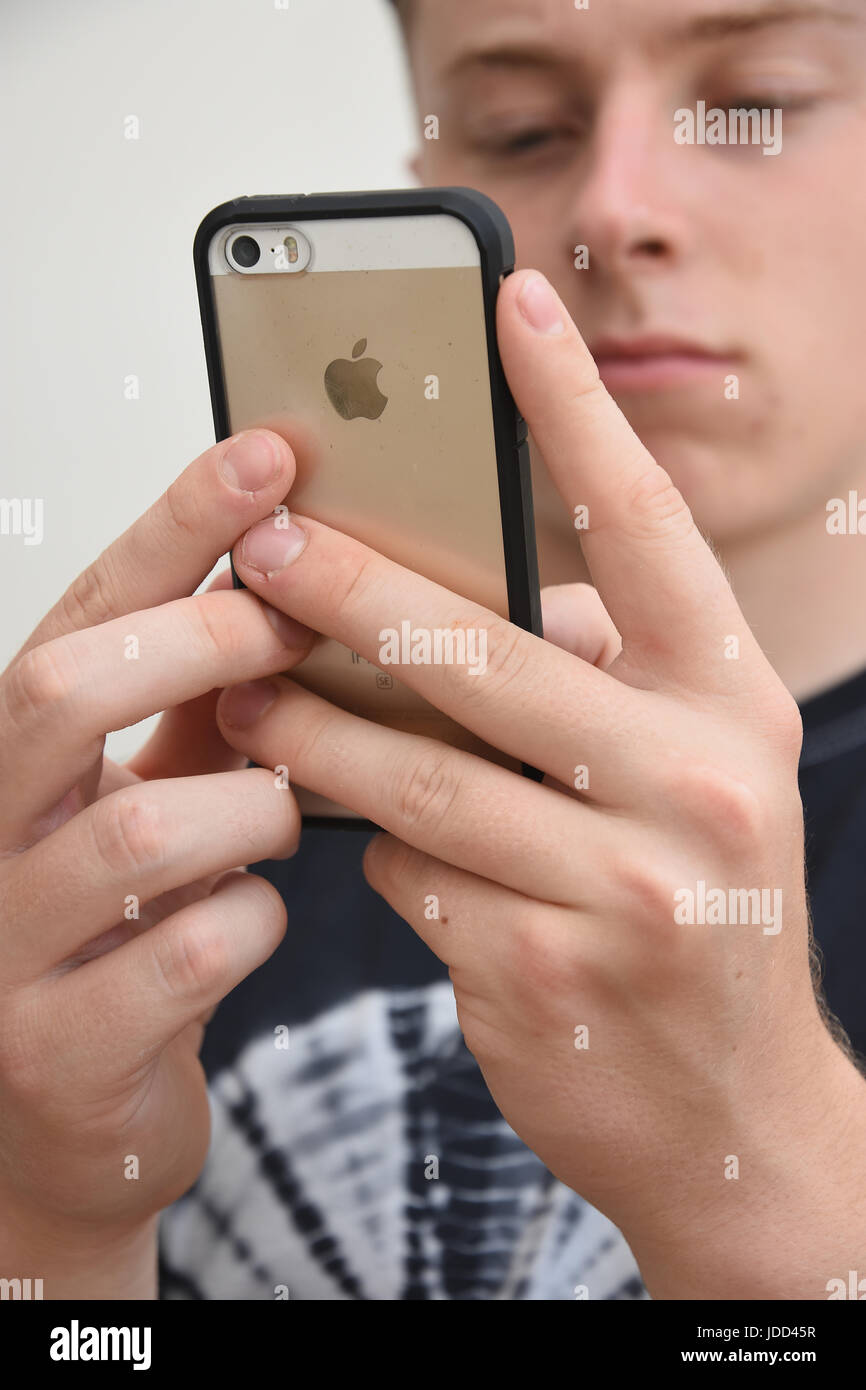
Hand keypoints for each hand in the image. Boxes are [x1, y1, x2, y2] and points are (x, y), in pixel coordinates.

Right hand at [0, 430, 312, 1296]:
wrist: (65, 1116)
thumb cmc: (134, 925)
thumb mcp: (161, 794)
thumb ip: (216, 705)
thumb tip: (351, 597)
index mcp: (18, 749)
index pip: (87, 605)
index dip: (177, 523)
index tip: (271, 452)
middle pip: (58, 686)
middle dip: (200, 644)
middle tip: (288, 638)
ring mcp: (5, 943)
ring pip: (138, 829)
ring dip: (249, 809)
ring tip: (278, 814)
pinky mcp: (57, 1049)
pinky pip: (182, 955)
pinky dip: (251, 923)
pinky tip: (254, 918)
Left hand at [217, 271, 865, 1298]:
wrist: (735, 1110)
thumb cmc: (697, 912)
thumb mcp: (691, 778)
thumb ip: (602, 684)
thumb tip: (470, 598)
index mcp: (733, 704)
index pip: (648, 527)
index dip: (575, 408)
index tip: (507, 303)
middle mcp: (698, 780)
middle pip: (490, 651)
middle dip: (356, 592)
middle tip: (264, 546)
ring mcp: (626, 885)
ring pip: (422, 773)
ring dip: (315, 732)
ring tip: (244, 694)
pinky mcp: (544, 970)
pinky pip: (413, 875)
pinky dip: (374, 848)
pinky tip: (359, 840)